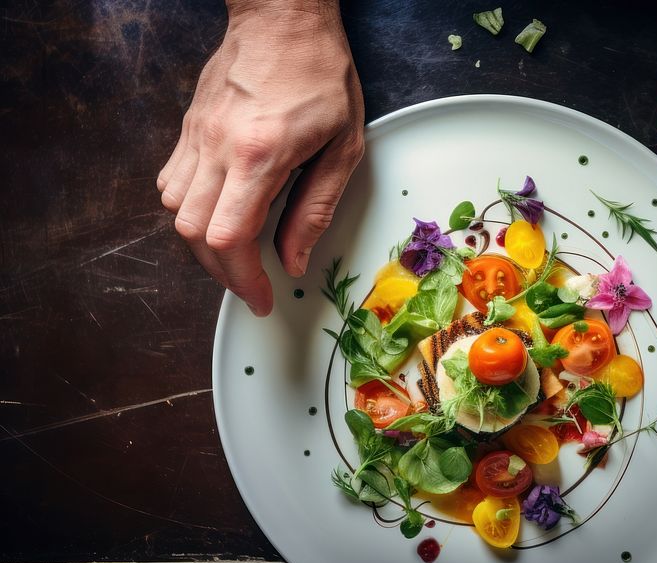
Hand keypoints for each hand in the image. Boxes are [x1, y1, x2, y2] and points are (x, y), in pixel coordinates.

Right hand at [157, 0, 363, 315]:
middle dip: (221, 272)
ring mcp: (196, 135)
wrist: (283, 16)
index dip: (242, 279)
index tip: (260, 297)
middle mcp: (217, 147)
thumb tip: (293, 260)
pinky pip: (170, 183)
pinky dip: (189, 210)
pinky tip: (218, 212)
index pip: (228, 238)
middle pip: (193, 233)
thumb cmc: (321, 73)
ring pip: (174, 211)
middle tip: (251, 284)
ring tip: (237, 253)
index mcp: (260, 155)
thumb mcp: (342, 147)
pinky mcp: (188, 128)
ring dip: (202, 244)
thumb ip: (315, 209)